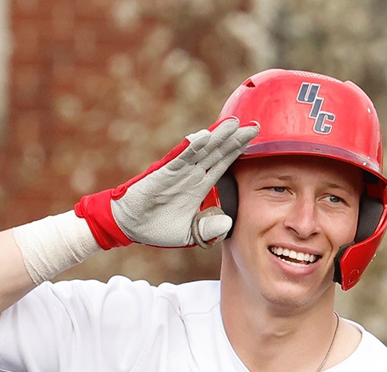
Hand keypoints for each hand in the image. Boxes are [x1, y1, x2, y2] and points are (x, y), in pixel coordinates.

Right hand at [74, 118, 257, 249]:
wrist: (130, 226)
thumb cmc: (158, 227)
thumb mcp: (190, 232)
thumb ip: (210, 228)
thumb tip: (228, 222)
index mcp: (199, 185)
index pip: (223, 164)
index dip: (238, 151)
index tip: (255, 140)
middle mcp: (191, 174)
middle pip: (218, 152)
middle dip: (235, 139)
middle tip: (255, 124)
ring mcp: (178, 172)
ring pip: (202, 150)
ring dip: (217, 137)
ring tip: (234, 123)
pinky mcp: (163, 173)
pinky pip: (180, 158)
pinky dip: (191, 148)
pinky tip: (205, 136)